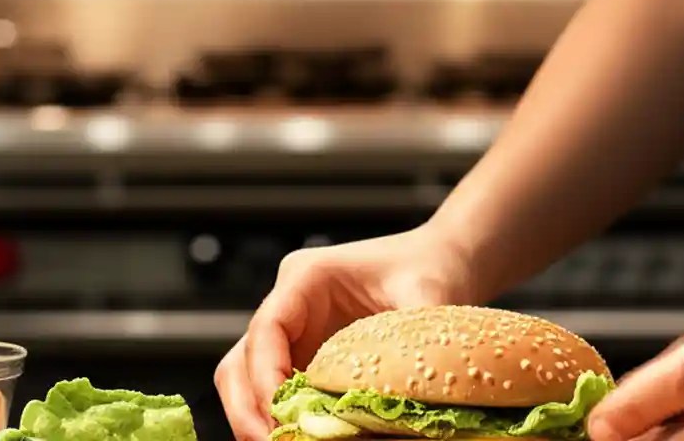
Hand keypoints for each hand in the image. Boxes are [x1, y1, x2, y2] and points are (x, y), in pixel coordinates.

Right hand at [215, 226, 476, 440]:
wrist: (443, 261)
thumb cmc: (430, 266)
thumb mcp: (428, 299)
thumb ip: (415, 345)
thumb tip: (409, 407)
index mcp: (307, 276)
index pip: (266, 328)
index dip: (265, 376)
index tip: (282, 415)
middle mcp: (290, 304)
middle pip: (240, 360)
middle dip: (248, 408)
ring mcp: (293, 333)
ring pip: (248, 380)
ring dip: (257, 417)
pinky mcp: (305, 356)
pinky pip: (278, 392)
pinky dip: (284, 417)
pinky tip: (306, 436)